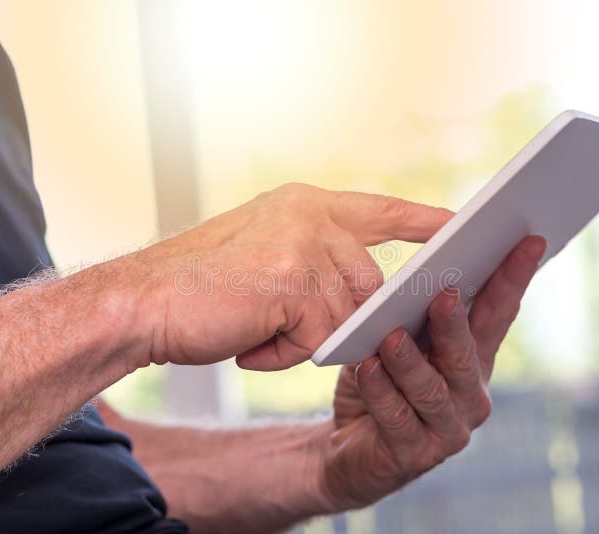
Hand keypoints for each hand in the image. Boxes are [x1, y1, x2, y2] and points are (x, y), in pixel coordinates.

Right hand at [127, 183, 452, 369]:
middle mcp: (309, 215)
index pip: (380, 209)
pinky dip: (285, 354)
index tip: (460, 225)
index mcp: (304, 204)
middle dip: (336, 318)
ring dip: (302, 338)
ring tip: (254, 331)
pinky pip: (319, 338)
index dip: (421, 219)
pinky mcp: (294, 281)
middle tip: (284, 327)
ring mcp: (303, 244)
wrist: (139, 304)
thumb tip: (366, 301)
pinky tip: (249, 343)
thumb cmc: (199, 289)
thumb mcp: (266, 259)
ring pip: (345, 313)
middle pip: (367, 282)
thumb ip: (317, 266)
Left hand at [315, 236, 545, 509]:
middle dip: (455, 322)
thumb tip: (426, 273)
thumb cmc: (379, 386)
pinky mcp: (414, 455)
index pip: (498, 315)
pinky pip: (397, 419)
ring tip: (391, 336)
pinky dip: (382, 393)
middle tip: (445, 292)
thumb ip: (416, 318)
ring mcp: (446, 429)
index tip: (530, 240)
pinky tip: (368, 369)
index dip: (514, 279)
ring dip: (411, 361)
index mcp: (473, 361)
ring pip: (432, 390)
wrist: (348, 452)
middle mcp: (469, 396)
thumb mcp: (400, 345)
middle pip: (466, 354)